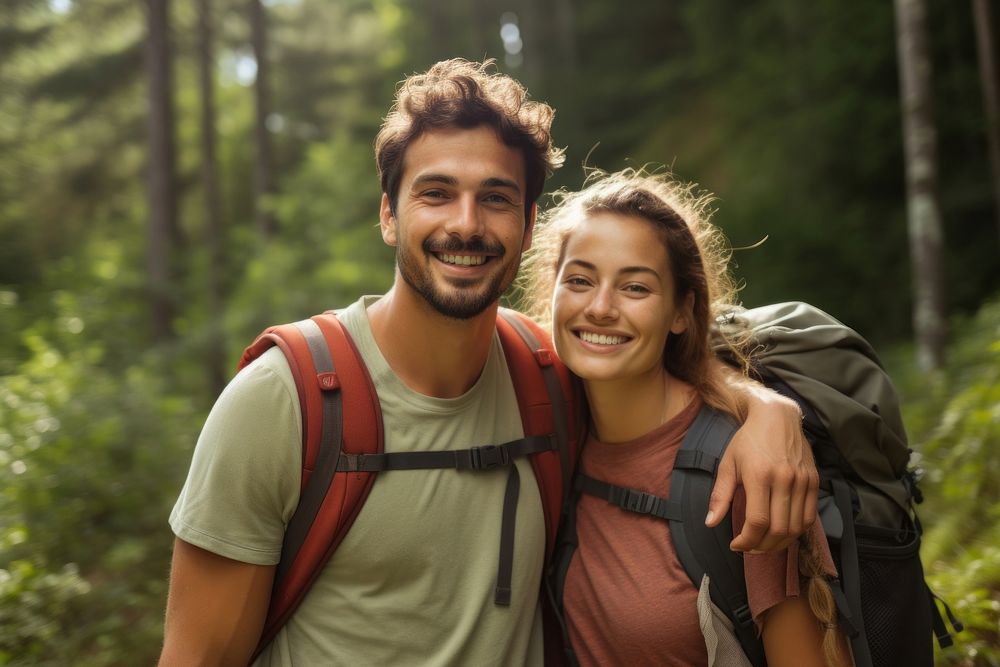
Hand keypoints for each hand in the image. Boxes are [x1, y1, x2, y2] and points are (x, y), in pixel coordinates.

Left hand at [706, 389, 818, 551]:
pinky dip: (796, 531)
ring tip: (764, 544)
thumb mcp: (728, 463)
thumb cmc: (748, 440)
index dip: (746, 541)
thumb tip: (710, 523)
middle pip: (778, 529)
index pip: (757, 521)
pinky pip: (809, 517)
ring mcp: (802, 481)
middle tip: (749, 548)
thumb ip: (720, 495)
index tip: (736, 545)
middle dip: (761, 546)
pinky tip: (782, 532)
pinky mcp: (814, 481)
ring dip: (780, 543)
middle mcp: (784, 479)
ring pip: (796, 527)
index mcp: (759, 475)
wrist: (776, 417)